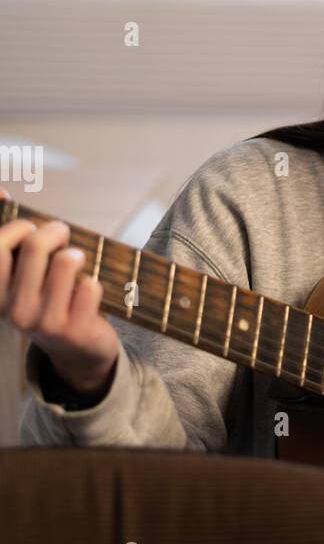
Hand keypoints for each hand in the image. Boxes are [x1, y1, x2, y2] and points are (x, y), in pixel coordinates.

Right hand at [0, 189, 118, 391]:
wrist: (78, 351)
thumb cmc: (49, 300)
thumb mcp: (23, 273)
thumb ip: (10, 236)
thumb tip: (1, 192)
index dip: (19, 227)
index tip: (32, 228)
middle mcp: (14, 312)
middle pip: (36, 246)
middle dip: (55, 231)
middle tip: (63, 233)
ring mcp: (44, 323)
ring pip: (66, 262)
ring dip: (76, 255)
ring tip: (76, 261)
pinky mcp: (75, 331)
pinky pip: (91, 286)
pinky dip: (95, 282)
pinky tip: (88, 292)